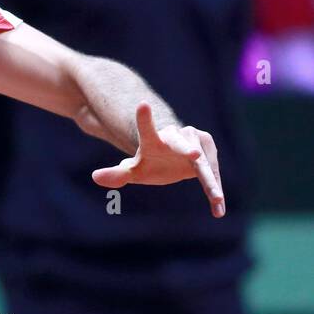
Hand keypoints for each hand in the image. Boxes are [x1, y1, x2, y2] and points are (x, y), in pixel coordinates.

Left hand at [91, 102, 225, 217]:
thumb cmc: (151, 162)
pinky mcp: (210, 154)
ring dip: (210, 180)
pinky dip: (215, 190)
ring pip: (203, 163)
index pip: (145, 129)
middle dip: (188, 149)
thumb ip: (116, 174)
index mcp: (153, 140)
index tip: (142, 105)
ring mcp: (196, 142)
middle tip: (195, 154)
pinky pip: (213, 175)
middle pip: (181, 145)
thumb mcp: (133, 170)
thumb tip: (95, 176)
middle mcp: (176, 137)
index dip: (144, 119)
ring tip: (215, 196)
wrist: (174, 159)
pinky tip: (218, 209)